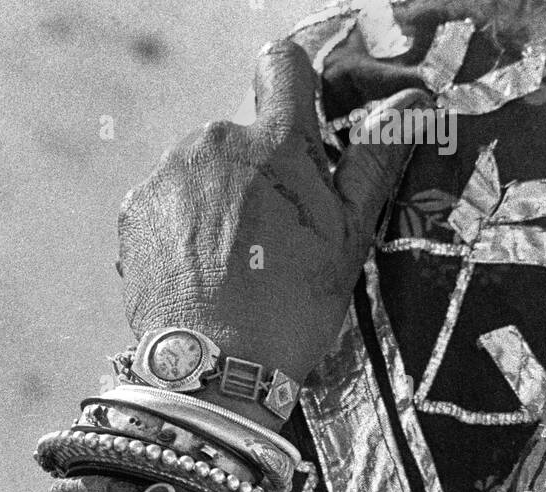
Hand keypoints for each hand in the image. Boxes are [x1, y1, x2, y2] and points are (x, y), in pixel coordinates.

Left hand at [117, 40, 432, 383]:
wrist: (214, 371)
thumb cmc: (290, 309)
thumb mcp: (347, 240)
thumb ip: (374, 161)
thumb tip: (410, 102)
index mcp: (273, 143)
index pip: (283, 66)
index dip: (293, 91)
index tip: (298, 129)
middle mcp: (213, 143)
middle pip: (239, 136)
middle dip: (254, 172)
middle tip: (269, 237)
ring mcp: (168, 176)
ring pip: (200, 171)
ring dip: (214, 201)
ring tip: (230, 263)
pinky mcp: (135, 211)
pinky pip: (165, 203)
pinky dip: (179, 228)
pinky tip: (197, 271)